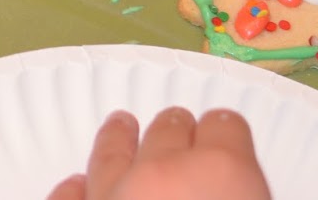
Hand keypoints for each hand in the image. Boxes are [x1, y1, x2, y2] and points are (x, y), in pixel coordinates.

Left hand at [47, 108, 269, 199]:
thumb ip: (247, 188)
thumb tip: (234, 187)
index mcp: (224, 174)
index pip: (227, 127)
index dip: (228, 135)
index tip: (227, 138)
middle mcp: (163, 175)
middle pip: (169, 129)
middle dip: (178, 133)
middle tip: (183, 136)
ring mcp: (109, 196)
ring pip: (113, 151)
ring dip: (120, 139)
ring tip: (120, 125)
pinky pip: (70, 197)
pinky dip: (75, 191)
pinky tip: (76, 185)